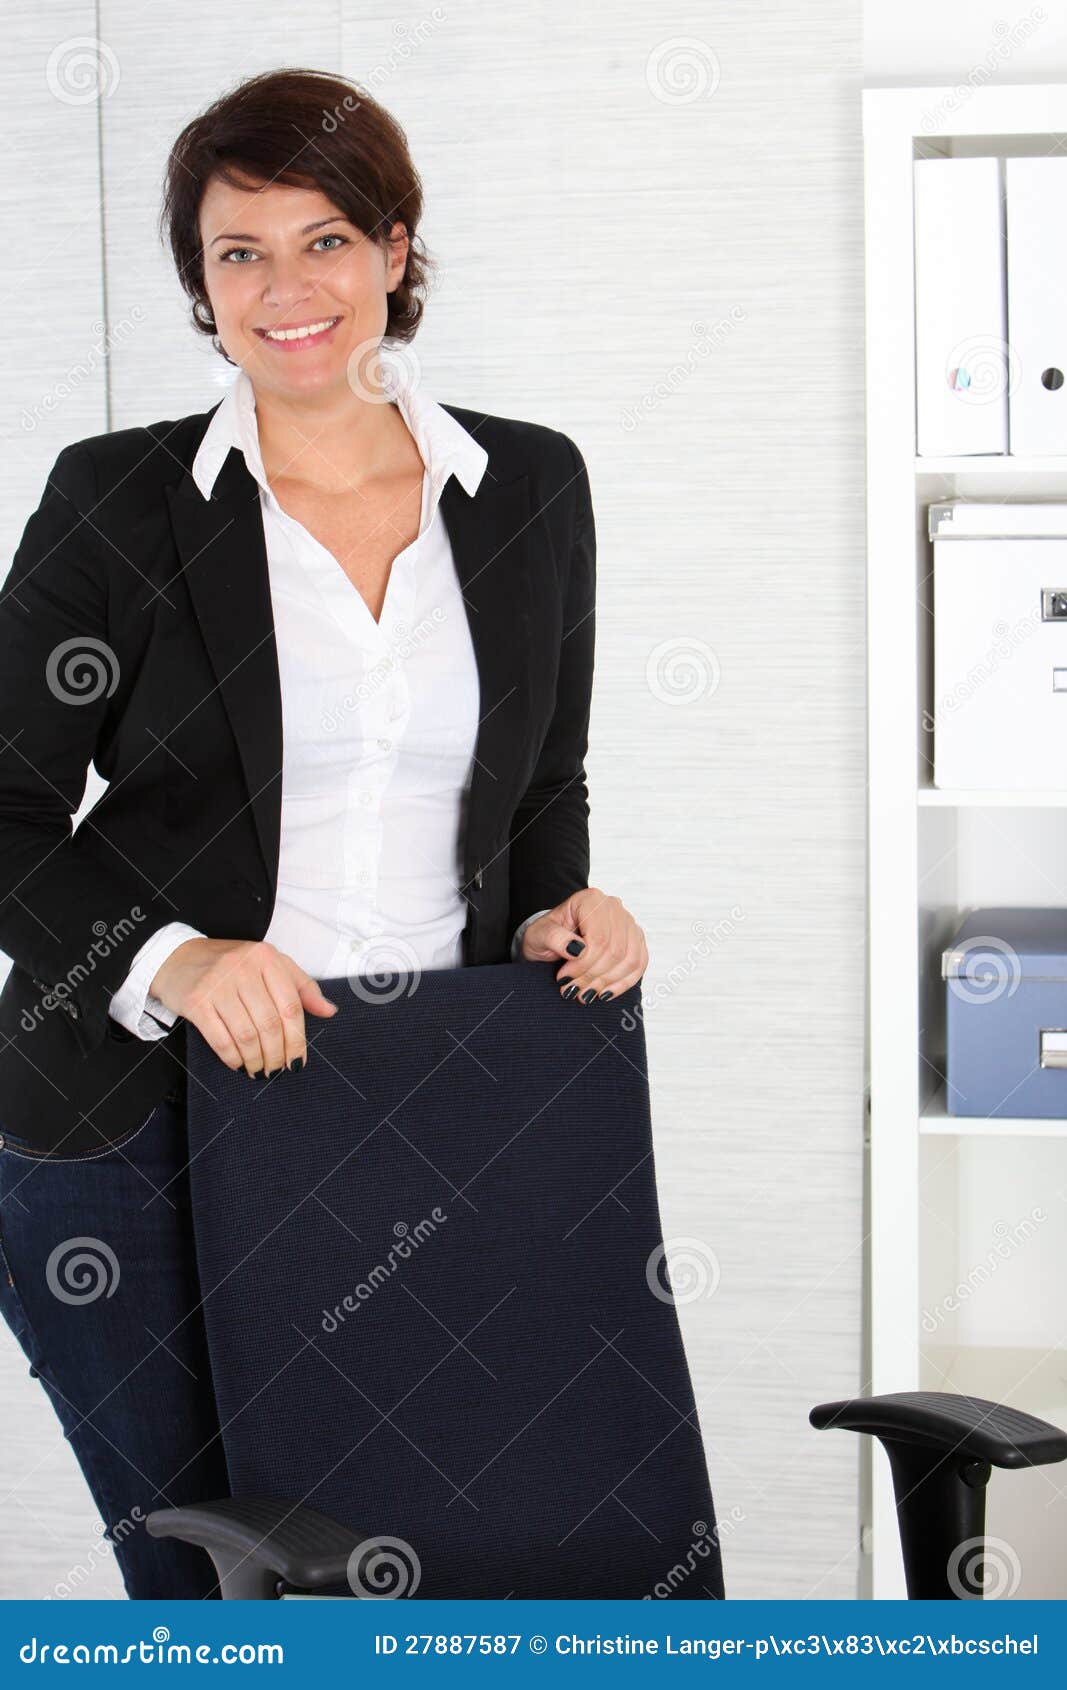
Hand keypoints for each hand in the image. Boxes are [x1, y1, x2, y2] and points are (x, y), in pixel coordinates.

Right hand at [150, 938, 338, 1076]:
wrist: (177, 957)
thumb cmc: (230, 965)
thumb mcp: (269, 965)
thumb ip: (301, 986)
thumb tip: (329, 1011)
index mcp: (266, 957)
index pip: (291, 1006)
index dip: (298, 1039)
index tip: (298, 1059)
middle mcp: (243, 967)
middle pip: (270, 1025)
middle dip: (277, 1055)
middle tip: (278, 1070)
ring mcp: (217, 984)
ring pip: (247, 1035)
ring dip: (256, 1061)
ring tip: (260, 1070)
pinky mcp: (196, 1001)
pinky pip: (220, 1039)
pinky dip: (233, 1058)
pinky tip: (239, 1064)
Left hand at [519, 887, 647, 1003]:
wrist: (552, 938)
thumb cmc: (546, 934)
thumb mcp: (539, 934)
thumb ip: (554, 938)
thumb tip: (577, 950)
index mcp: (591, 900)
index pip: (599, 939)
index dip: (583, 965)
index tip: (564, 978)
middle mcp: (613, 907)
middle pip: (616, 951)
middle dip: (593, 977)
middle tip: (572, 990)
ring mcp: (627, 923)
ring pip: (629, 960)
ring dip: (607, 983)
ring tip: (585, 994)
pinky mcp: (635, 939)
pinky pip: (639, 964)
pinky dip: (623, 983)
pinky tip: (605, 992)